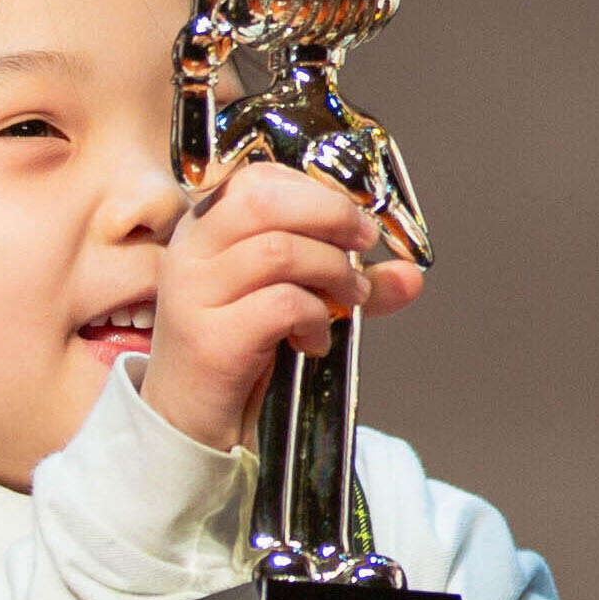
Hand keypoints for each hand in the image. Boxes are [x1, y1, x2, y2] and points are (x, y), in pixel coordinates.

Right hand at [150, 162, 426, 452]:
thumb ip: (346, 281)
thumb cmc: (238, 349)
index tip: (354, 219)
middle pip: (265, 201)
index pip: (259, 179)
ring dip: (333, 272)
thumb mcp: (293, 300)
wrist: (189, 420)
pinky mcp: (209, 337)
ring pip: (279, 251)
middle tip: (363, 244)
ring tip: (349, 299)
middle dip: (331, 215)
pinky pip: (281, 305)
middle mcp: (191, 250)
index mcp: (204, 227)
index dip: (316, 191)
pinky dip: (315, 319)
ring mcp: (193, 292)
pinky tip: (314, 340)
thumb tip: (409, 274)